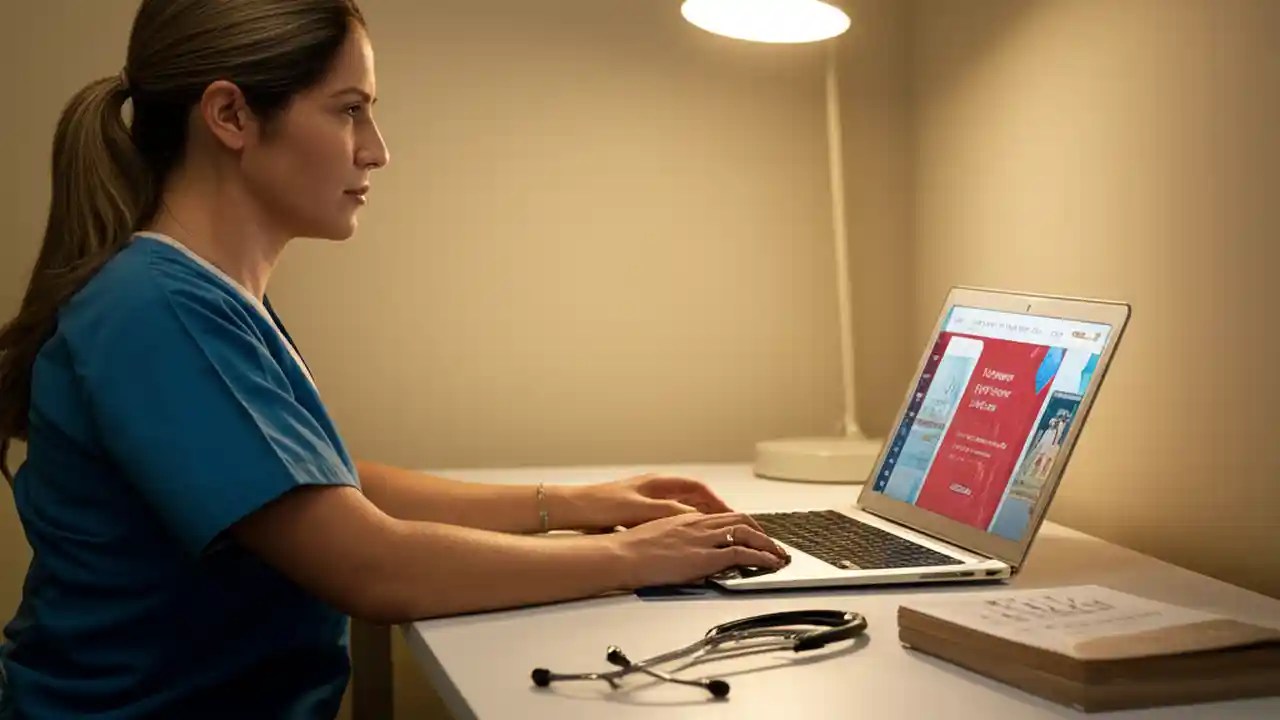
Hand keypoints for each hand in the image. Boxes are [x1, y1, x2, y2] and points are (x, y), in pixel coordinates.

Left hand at [570, 473, 734, 530]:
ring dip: (696, 520)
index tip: (729, 514)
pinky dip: (679, 527)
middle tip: (726, 527)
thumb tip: (695, 516)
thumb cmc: (603, 504)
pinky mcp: (637, 514)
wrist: (575, 509)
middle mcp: (655, 489)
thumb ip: (669, 511)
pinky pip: (667, 519)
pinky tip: (681, 541)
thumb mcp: (641, 509)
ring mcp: (646, 501)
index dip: (716, 501)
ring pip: (680, 509)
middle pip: (692, 498)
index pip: (697, 488)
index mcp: (659, 483)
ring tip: (710, 535)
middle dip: (710, 511)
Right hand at [605, 512, 790, 587]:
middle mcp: (699, 523)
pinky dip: (761, 557)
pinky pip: (742, 552)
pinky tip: (770, 563)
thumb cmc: (632, 549)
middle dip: (761, 532)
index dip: (742, 525)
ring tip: (778, 555)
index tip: (752, 534)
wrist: (622, 554)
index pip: (722, 517)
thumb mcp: (658, 537)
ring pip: (747, 532)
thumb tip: (687, 552)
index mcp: (687, 518)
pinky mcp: (706, 556)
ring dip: (767, 544)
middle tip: (771, 544)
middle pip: (741, 520)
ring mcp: (704, 538)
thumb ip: (678, 541)